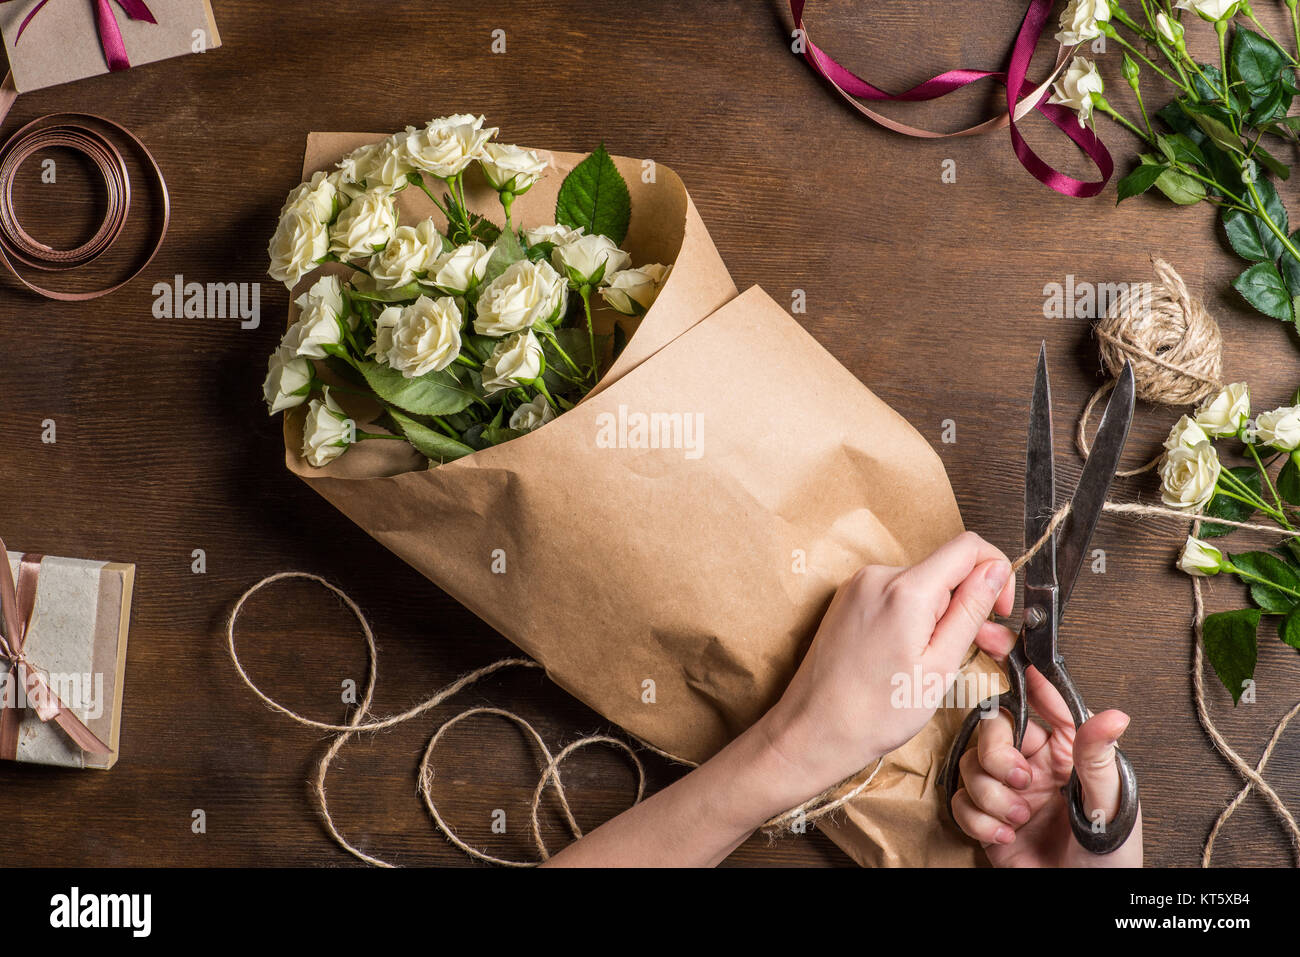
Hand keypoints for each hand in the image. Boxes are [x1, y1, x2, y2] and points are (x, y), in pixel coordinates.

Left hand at [757, 532, 1016, 801]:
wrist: (814, 728)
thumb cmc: (875, 711)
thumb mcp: (940, 666)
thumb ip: (970, 611)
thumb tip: (995, 571)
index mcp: (905, 590)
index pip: (969, 546)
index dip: (996, 573)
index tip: (999, 610)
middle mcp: (878, 576)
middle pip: (945, 567)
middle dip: (965, 603)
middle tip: (968, 650)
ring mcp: (858, 585)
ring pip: (921, 583)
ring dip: (937, 613)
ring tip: (929, 661)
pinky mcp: (848, 598)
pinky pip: (895, 594)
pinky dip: (911, 616)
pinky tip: (904, 654)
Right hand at [952, 630, 1142, 866]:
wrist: (1076, 905)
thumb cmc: (1109, 863)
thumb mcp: (1111, 805)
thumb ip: (1100, 756)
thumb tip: (1112, 714)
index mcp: (1070, 750)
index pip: (1041, 695)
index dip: (1014, 662)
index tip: (992, 636)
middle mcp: (1036, 763)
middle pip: (994, 727)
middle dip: (998, 756)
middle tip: (1019, 781)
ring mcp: (1009, 789)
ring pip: (972, 764)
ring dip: (991, 797)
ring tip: (1018, 820)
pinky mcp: (986, 817)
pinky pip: (960, 800)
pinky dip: (978, 821)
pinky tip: (1004, 836)